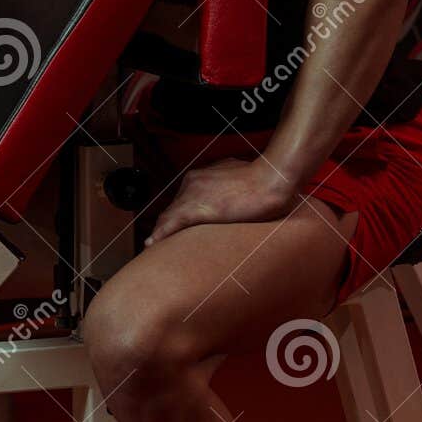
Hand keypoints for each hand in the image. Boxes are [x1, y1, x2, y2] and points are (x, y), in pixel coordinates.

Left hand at [145, 156, 296, 244]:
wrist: (270, 180)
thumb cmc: (261, 180)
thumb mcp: (237, 176)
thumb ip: (227, 185)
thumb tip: (230, 196)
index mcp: (201, 176)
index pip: (182, 198)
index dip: (176, 214)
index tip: (174, 226)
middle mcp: (191, 182)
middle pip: (172, 207)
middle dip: (167, 224)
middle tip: (159, 240)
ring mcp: (192, 195)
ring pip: (168, 216)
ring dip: (161, 231)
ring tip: (153, 245)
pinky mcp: (195, 209)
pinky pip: (171, 224)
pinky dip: (160, 234)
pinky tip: (152, 243)